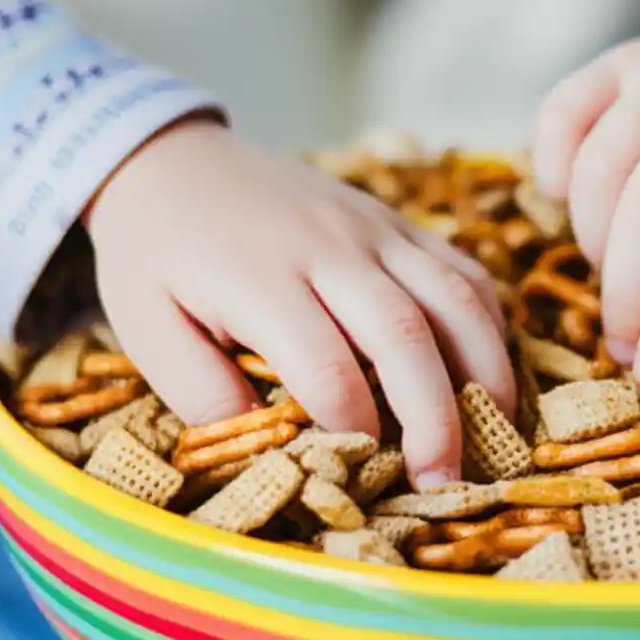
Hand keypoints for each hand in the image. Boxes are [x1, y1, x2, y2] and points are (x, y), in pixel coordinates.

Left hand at [83, 120, 514, 487]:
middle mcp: (329, 249)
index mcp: (259, 279)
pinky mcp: (397, 223)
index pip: (324, 364)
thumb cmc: (158, 255)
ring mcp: (373, 229)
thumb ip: (199, 390)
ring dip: (484, 369)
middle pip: (404, 333)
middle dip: (435, 415)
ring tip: (495, 431)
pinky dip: (488, 321)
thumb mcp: (145, 326)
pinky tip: (489, 368)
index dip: (352, 425)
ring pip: (452, 296)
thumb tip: (270, 447)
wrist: (178, 160)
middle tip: (446, 480)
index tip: (359, 469)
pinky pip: (460, 268)